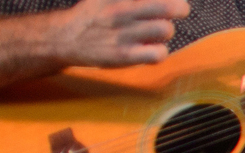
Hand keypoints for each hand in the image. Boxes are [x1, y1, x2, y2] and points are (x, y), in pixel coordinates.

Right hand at [52, 0, 190, 67]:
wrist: (66, 37)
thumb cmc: (95, 14)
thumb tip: (167, 1)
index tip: (168, 2)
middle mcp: (121, 10)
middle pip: (169, 6)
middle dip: (178, 8)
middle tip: (178, 11)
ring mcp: (123, 33)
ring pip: (166, 30)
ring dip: (166, 31)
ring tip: (156, 32)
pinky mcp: (123, 55)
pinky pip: (158, 54)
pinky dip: (160, 52)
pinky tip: (151, 49)